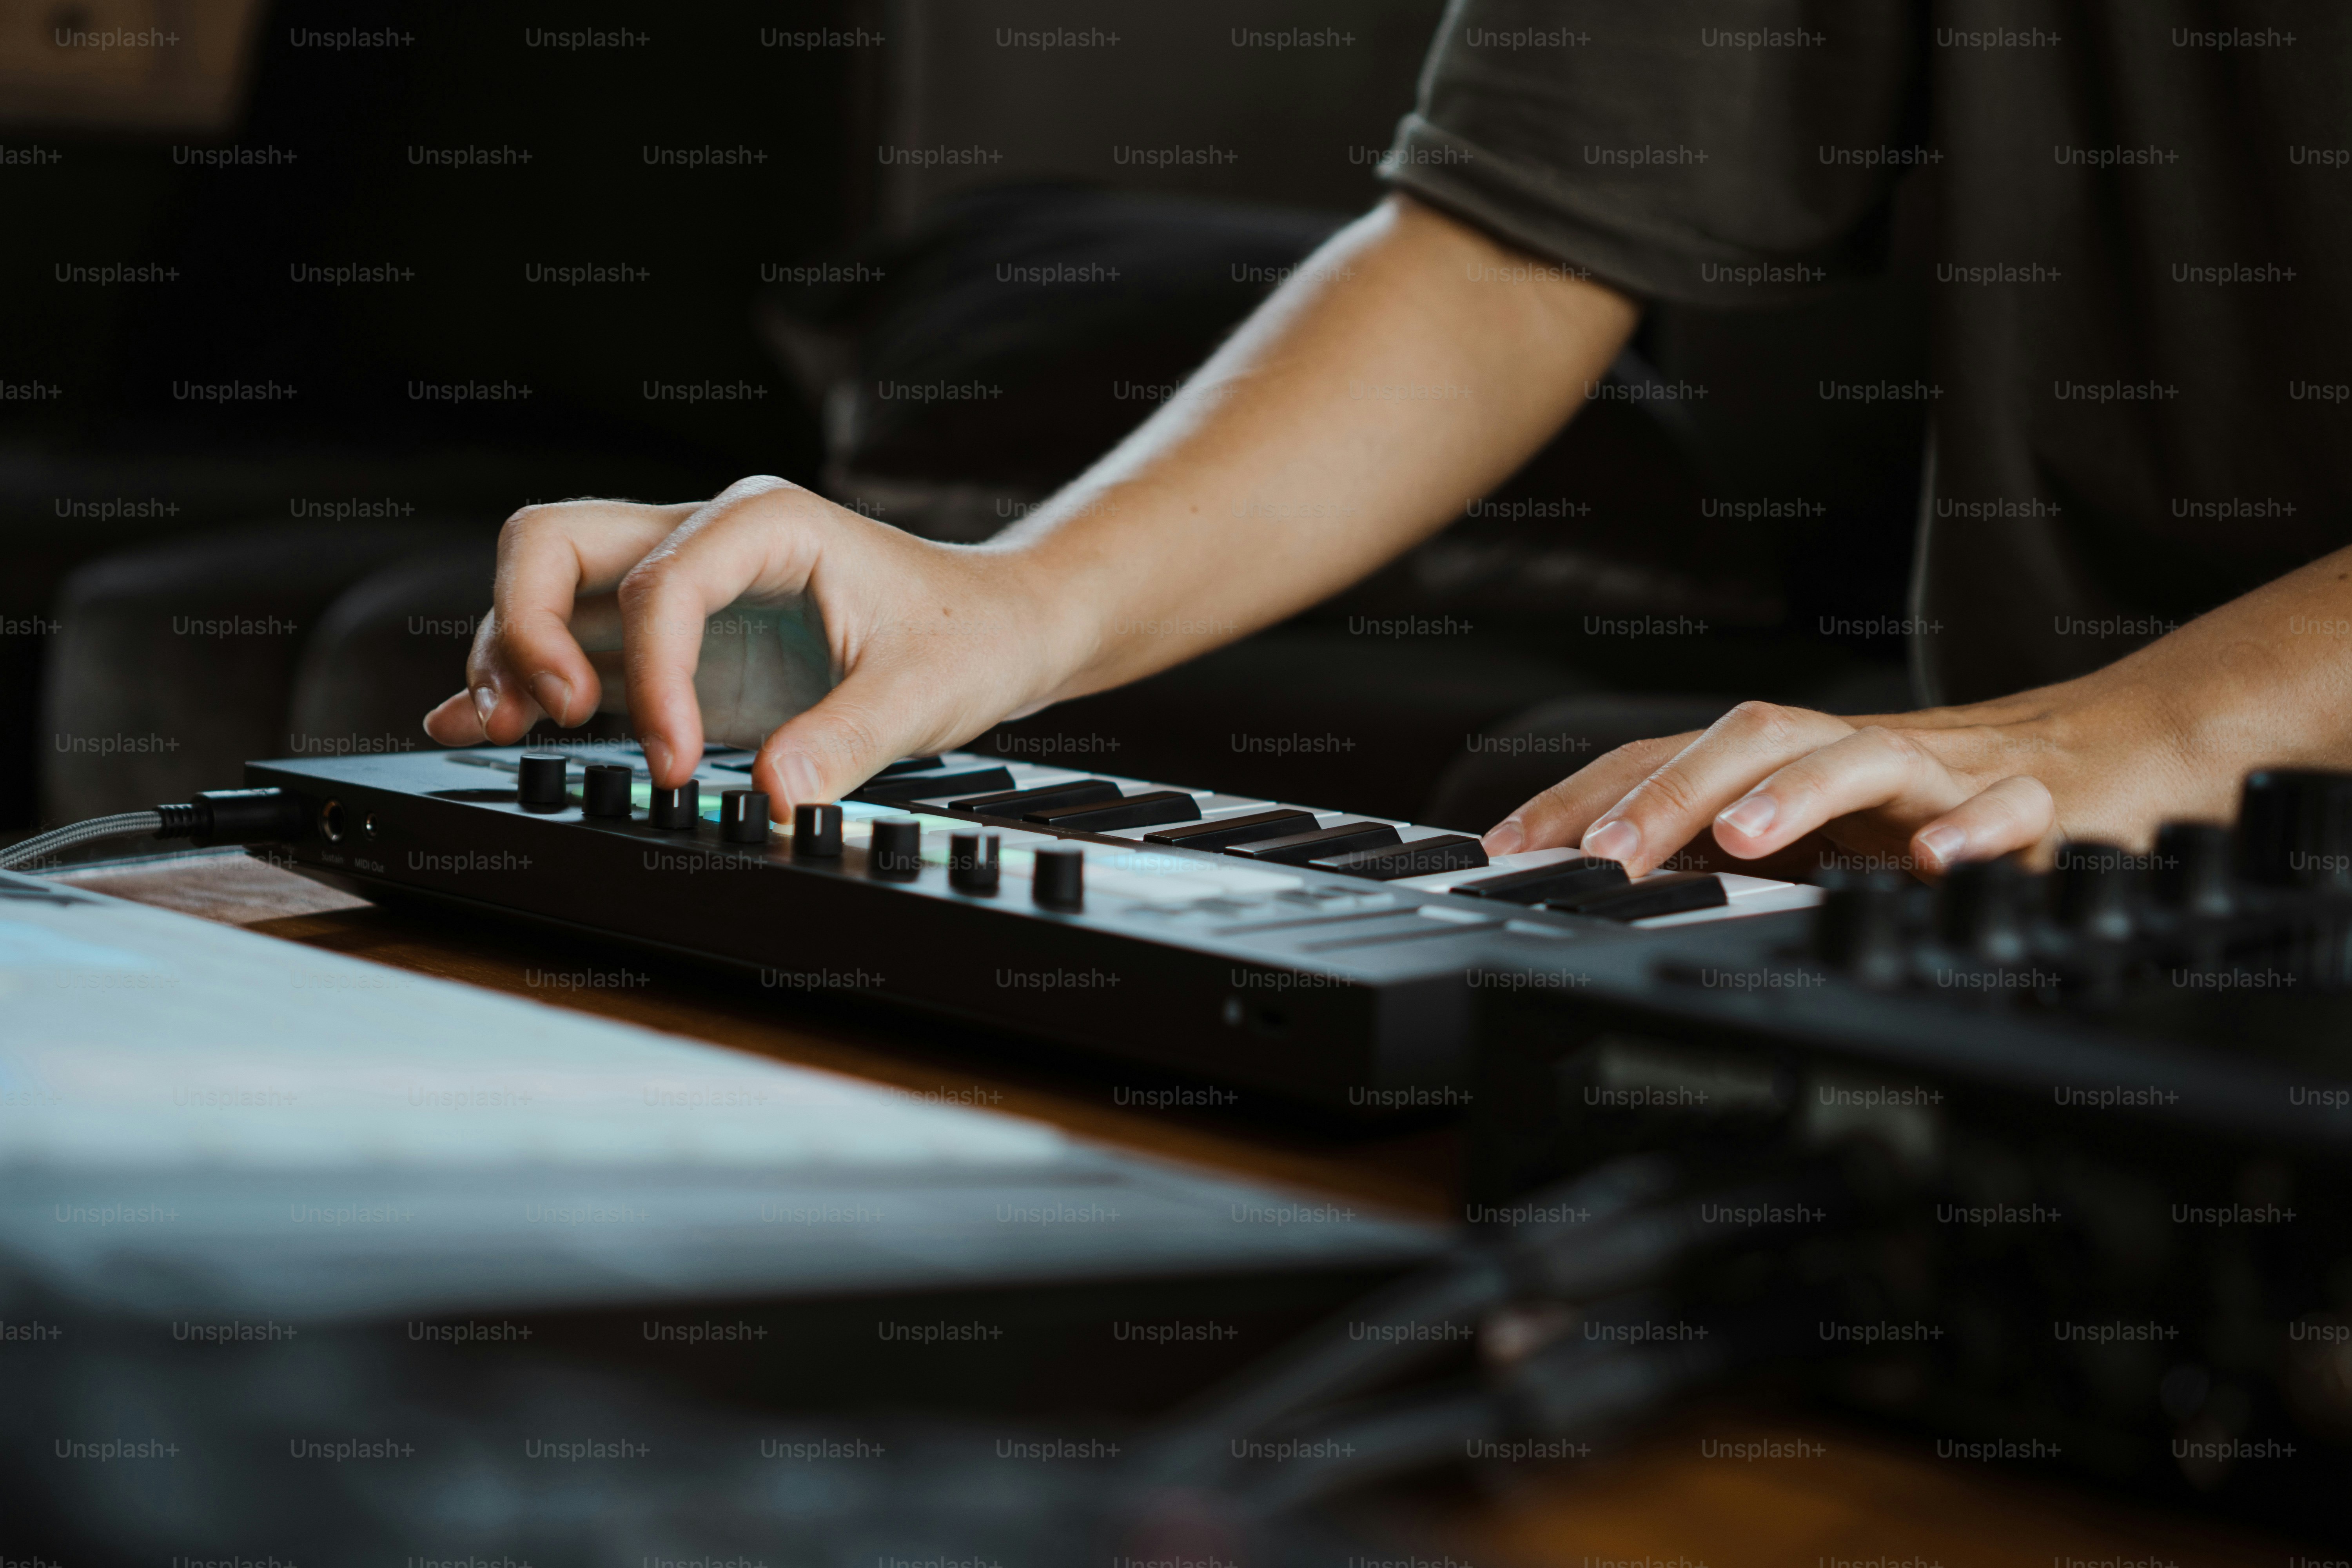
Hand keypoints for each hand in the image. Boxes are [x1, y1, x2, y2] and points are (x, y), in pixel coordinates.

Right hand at [422, 476, 1074, 806]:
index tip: (675, 764)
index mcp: (763, 524)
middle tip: (558, 718)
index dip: (652, 680)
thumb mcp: (927, 691)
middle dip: (526, 626)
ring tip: (508, 732)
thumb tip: (775, 798)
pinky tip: (476, 728)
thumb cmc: (967, 634)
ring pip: (542, 588)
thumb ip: (851, 739)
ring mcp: (676, 585)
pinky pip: (569, 645)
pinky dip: (519, 683)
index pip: (661, 586)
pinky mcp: (671, 643)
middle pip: (553, 543)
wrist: (997, 624)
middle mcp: (702, 538)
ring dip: (509, 656)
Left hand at [1478, 685, 2219, 879]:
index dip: (1583, 795)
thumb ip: (1721, 855)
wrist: (2107, 759)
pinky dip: (1972, 830)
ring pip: (1860, 754)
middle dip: (1663, 793)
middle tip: (1597, 855)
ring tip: (1738, 836)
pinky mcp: (2037, 801)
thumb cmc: (1938, 805)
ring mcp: (1942, 770)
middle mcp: (1850, 751)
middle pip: (1747, 736)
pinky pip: (2007, 807)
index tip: (1507, 848)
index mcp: (1788, 764)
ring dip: (1792, 793)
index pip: (1666, 755)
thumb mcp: (1810, 838)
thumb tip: (1598, 886)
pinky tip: (1932, 863)